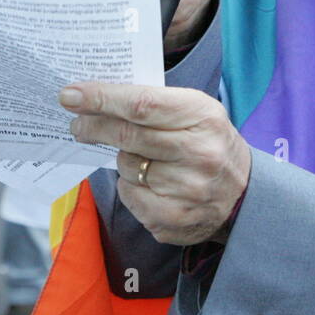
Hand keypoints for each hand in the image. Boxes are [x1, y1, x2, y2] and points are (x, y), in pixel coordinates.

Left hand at [62, 82, 251, 245]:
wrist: (243, 193)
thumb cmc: (209, 142)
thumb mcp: (196, 111)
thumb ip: (155, 103)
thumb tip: (97, 98)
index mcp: (203, 116)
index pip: (142, 104)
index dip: (102, 98)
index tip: (71, 95)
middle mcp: (198, 153)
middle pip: (127, 135)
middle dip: (94, 126)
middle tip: (77, 123)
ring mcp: (187, 189)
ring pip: (126, 166)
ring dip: (122, 158)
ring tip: (142, 157)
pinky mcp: (174, 219)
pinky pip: (130, 196)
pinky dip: (130, 186)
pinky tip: (149, 183)